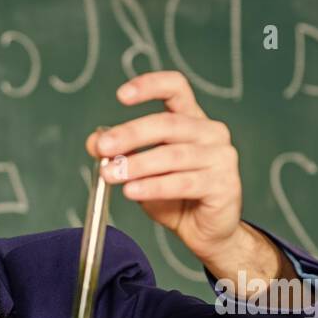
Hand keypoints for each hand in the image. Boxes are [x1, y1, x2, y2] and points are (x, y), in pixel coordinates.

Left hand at [86, 70, 242, 266]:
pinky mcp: (223, 185)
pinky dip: (154, 187)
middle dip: (130, 135)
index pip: (176, 88)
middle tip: (102, 147)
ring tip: (111, 174)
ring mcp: (221, 157)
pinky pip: (183, 183)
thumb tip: (94, 141)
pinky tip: (132, 191)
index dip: (150, 86)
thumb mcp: (141, 173)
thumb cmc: (176, 197)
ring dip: (137, 164)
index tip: (121, 96)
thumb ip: (122, 154)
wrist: (204, 231)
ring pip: (173, 155)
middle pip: (168, 124)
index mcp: (192, 120)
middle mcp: (211, 132)